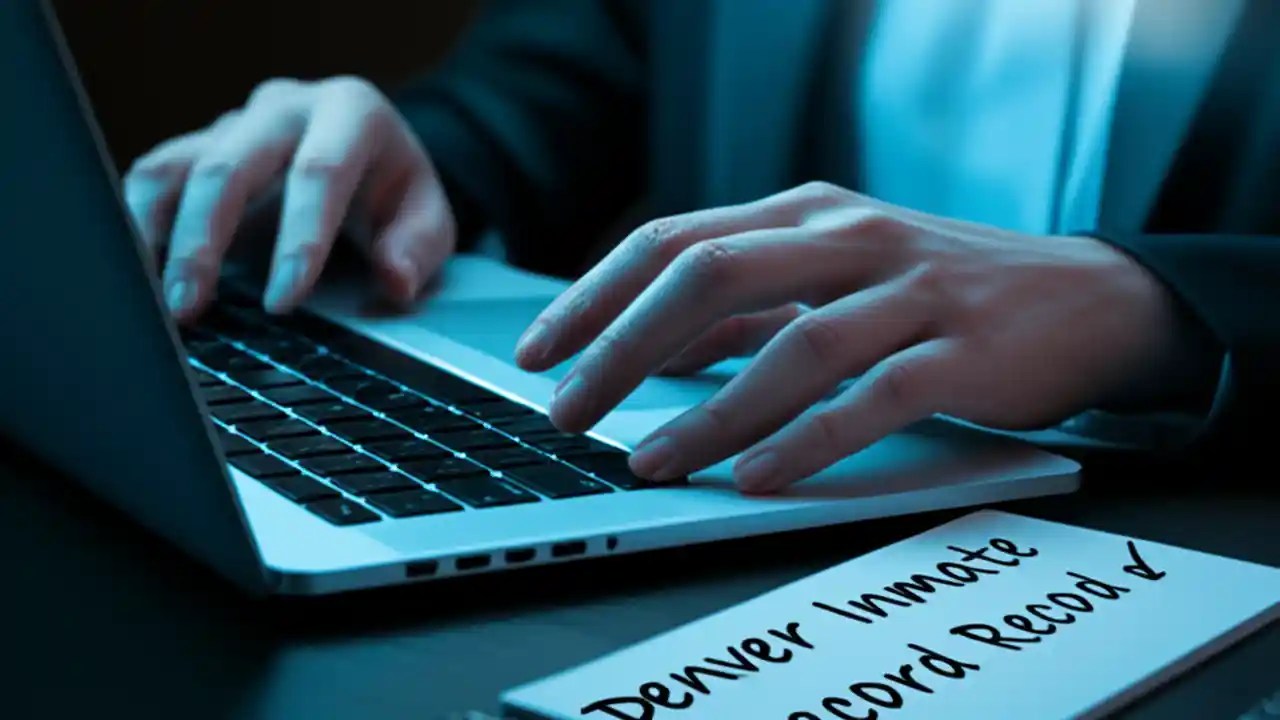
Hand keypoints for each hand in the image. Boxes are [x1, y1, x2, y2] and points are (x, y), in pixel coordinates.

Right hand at [124, 76, 454, 320]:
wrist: (369, 155)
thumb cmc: (395, 192)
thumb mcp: (429, 220)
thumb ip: (418, 249)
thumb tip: (395, 280)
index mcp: (351, 113)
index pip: (318, 173)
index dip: (298, 239)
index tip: (282, 301)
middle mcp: (285, 109)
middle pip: (230, 165)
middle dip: (204, 239)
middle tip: (189, 305)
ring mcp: (235, 124)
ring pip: (179, 168)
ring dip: (158, 236)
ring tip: (156, 300)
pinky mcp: (199, 146)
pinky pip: (155, 178)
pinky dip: (138, 226)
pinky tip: (137, 276)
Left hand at [514, 182, 1190, 492]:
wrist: (1085, 299)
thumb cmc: (937, 291)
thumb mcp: (834, 277)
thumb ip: (749, 308)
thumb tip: (651, 350)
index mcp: (806, 211)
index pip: (675, 241)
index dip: (596, 296)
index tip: (541, 352)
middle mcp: (849, 236)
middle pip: (710, 275)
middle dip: (623, 347)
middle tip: (569, 411)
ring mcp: (910, 290)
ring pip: (790, 345)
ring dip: (709, 411)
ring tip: (651, 463)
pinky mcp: (961, 351)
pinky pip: (870, 397)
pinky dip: (807, 441)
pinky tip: (756, 478)